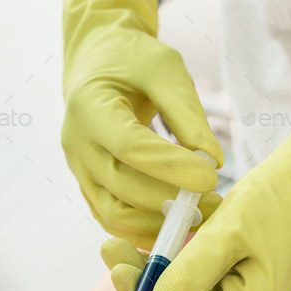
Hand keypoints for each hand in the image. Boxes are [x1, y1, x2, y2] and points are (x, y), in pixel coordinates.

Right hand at [62, 0, 222, 249]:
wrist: (95, 63)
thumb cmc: (132, 60)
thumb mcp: (165, 68)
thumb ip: (188, 113)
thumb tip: (212, 162)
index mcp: (90, 107)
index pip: (131, 148)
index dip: (172, 168)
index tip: (211, 177)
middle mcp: (77, 145)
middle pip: (123, 188)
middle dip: (172, 200)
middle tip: (213, 200)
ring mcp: (80, 173)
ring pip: (116, 216)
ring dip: (160, 223)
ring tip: (199, 215)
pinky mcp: (88, 189)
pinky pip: (114, 222)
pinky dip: (146, 231)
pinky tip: (177, 223)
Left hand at [102, 66, 290, 290]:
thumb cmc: (286, 199)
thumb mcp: (232, 231)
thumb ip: (192, 272)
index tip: (115, 266)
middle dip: (140, 283)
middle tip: (109, 246)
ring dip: (152, 268)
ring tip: (122, 240)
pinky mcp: (239, 271)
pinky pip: (196, 275)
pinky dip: (173, 258)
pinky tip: (156, 235)